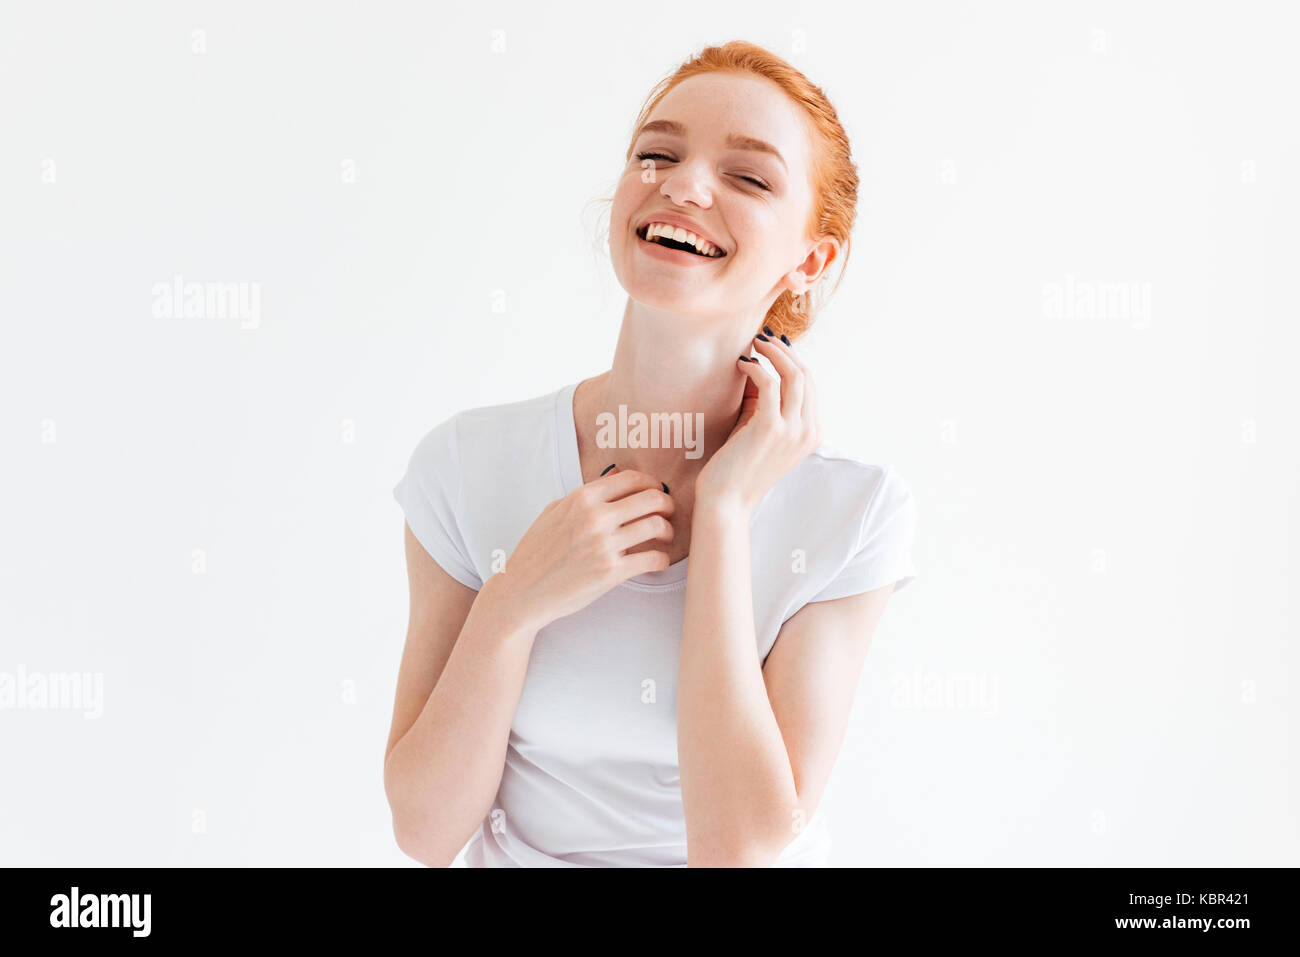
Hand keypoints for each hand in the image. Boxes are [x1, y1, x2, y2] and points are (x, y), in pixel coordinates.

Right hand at [488, 467, 674, 630]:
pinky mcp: (611, 573)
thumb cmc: (536, 552)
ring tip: (664, 538)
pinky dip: (662, 560)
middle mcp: (595, 517)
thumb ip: (585, 495)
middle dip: (667, 505)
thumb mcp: (554, 512)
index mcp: (581, 499)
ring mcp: (604, 545)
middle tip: (668, 514)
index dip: (651, 484)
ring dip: (668, 531)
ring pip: (657, 526)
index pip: (631, 478)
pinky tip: (656, 561)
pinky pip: (653, 559)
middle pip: (652, 498)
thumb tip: (615, 477)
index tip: (656, 493)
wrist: (521, 591)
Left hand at [694, 332, 822, 515]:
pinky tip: (742, 365)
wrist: (727, 502)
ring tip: (754, 343)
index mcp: (813, 434)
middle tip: (762, 338)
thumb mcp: (765, 436)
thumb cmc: (739, 469)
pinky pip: (769, 384)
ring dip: (773, 353)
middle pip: (805, 375)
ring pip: (793, 375)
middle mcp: (808, 432)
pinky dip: (756, 368)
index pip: (810, 386)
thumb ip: (771, 408)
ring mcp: (793, 430)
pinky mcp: (771, 428)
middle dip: (785, 351)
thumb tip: (763, 370)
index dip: (793, 360)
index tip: (775, 346)